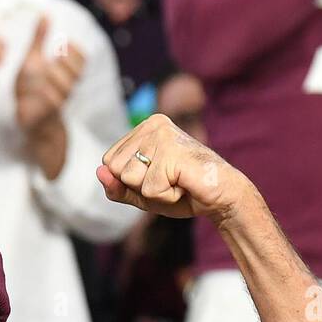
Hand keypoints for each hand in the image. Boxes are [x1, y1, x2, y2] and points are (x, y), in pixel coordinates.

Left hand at [14, 17, 84, 135]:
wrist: (29, 119)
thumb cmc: (32, 88)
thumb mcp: (33, 60)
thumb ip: (39, 40)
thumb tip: (45, 15)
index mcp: (65, 74)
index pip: (82, 61)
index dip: (77, 52)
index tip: (66, 42)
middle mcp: (65, 89)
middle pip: (75, 75)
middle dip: (67, 64)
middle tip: (56, 55)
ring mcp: (57, 104)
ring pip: (64, 91)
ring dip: (56, 78)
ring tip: (46, 70)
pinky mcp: (45, 116)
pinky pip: (50, 106)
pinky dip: (46, 96)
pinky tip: (38, 88)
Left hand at [98, 114, 253, 220]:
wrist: (221, 196)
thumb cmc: (183, 192)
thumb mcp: (142, 194)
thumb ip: (117, 187)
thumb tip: (99, 172)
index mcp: (143, 128)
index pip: (109, 163)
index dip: (130, 182)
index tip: (157, 178)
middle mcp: (152, 124)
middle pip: (116, 170)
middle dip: (139, 187)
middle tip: (169, 181)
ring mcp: (162, 134)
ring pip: (130, 179)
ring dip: (153, 192)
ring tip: (176, 182)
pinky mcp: (171, 150)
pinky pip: (148, 189)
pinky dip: (166, 196)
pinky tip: (183, 185)